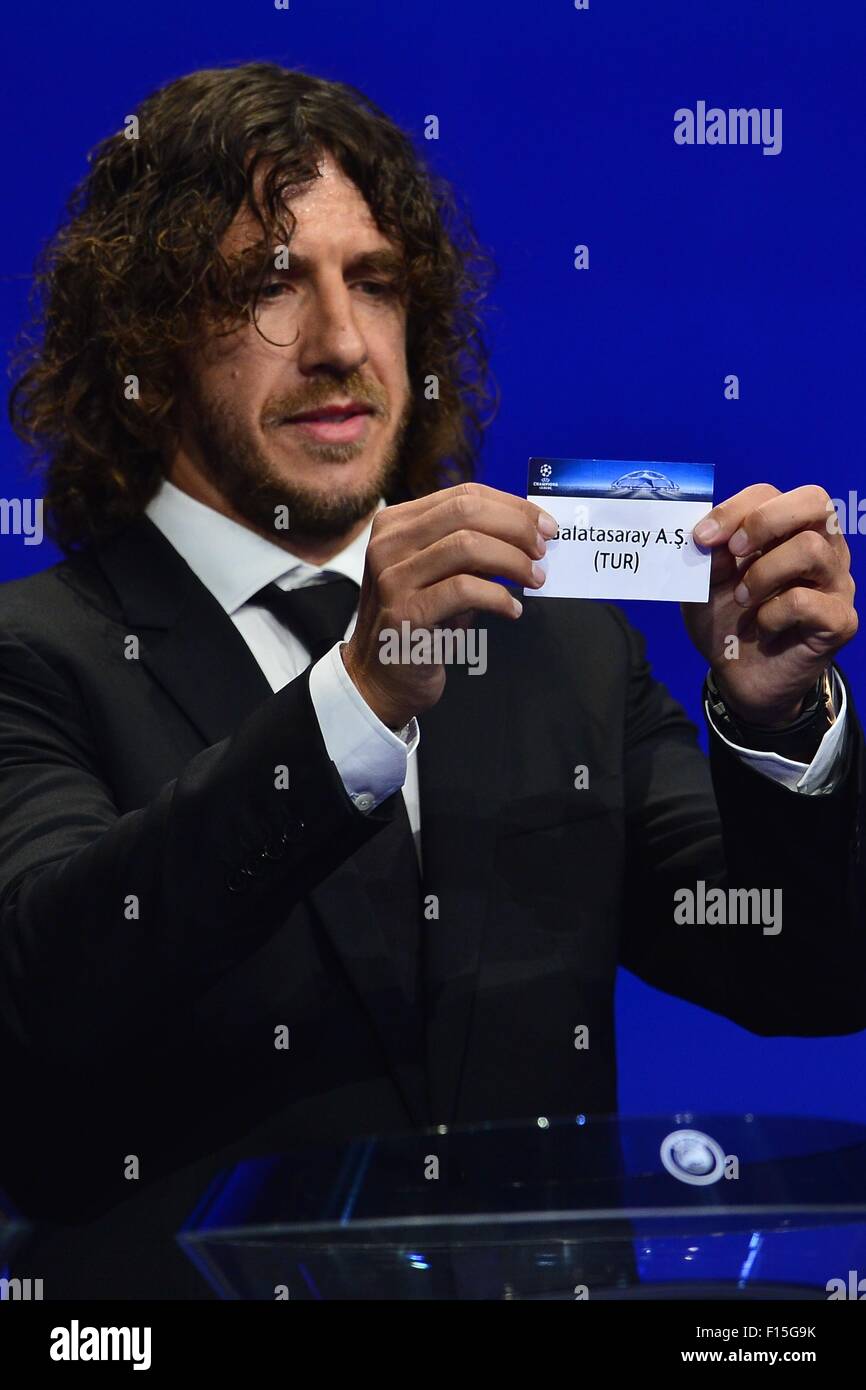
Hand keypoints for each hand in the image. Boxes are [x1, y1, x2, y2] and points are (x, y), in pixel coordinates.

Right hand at [342, 482, 556, 727]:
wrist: (380, 678)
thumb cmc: (420, 623)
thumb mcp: (441, 574)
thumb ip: (472, 548)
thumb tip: (527, 531)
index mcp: (396, 524)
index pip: (464, 495)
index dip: (512, 506)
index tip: (544, 525)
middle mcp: (388, 544)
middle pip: (466, 512)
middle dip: (516, 527)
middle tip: (542, 550)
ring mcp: (392, 578)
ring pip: (467, 546)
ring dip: (512, 561)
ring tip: (534, 579)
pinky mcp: (404, 613)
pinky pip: (464, 590)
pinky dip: (498, 597)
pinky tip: (512, 610)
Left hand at [682, 483, 857, 725]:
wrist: (738, 677)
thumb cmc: (727, 622)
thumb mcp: (704, 586)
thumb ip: (705, 557)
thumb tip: (708, 539)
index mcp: (788, 530)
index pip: (770, 494)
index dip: (734, 509)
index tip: (701, 538)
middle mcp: (822, 547)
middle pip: (814, 501)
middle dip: (763, 522)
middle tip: (733, 552)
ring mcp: (836, 582)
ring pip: (811, 548)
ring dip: (763, 574)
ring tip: (742, 601)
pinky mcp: (840, 620)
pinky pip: (808, 601)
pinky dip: (773, 613)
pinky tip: (763, 627)